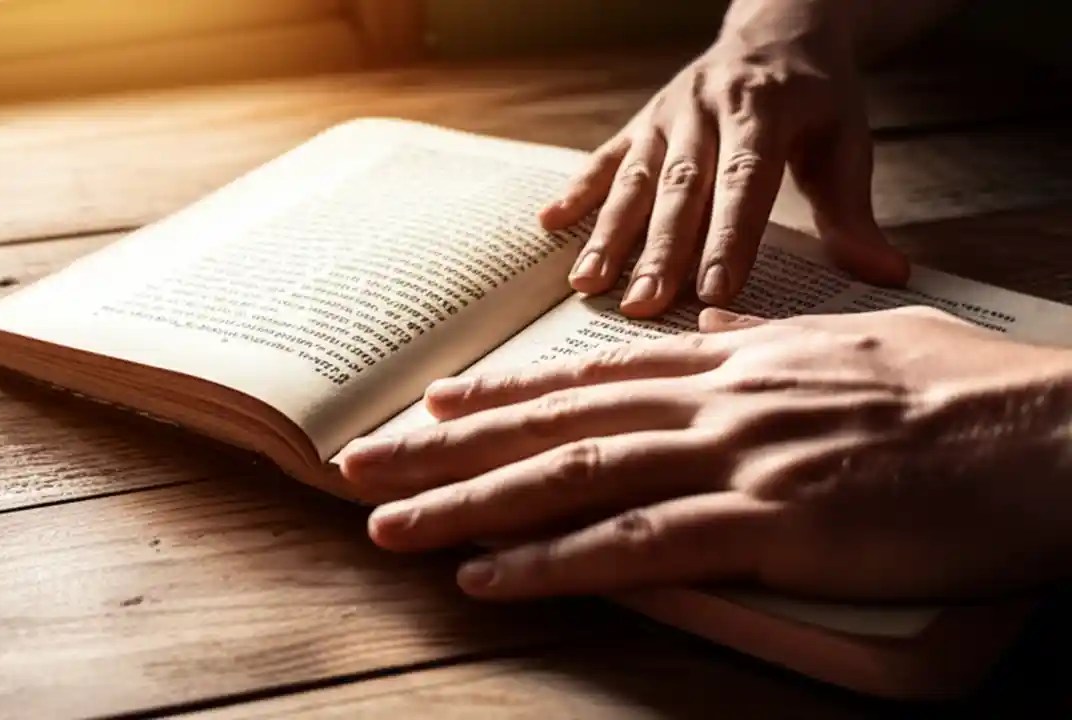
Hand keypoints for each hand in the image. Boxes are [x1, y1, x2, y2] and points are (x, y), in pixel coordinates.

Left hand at [340, 308, 1071, 601]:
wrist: (1052, 433)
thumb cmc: (966, 396)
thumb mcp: (854, 348)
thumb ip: (769, 344)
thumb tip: (718, 330)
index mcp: (740, 359)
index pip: (597, 373)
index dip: (510, 392)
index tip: (440, 403)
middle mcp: (721, 399)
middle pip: (559, 421)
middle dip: (453, 446)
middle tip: (367, 462)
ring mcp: (741, 459)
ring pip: (576, 479)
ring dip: (473, 504)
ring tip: (392, 525)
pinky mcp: (774, 523)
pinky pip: (640, 545)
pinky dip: (554, 561)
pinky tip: (488, 576)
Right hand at [541, 0, 908, 316]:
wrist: (776, 30)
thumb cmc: (815, 99)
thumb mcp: (846, 143)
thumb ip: (852, 211)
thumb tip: (885, 273)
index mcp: (763, 109)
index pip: (743, 181)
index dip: (729, 237)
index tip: (716, 292)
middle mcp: (705, 108)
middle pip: (680, 188)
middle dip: (660, 250)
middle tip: (644, 305)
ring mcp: (665, 115)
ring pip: (634, 179)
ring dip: (609, 233)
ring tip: (589, 284)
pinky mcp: (639, 122)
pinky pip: (604, 159)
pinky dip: (576, 191)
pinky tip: (548, 225)